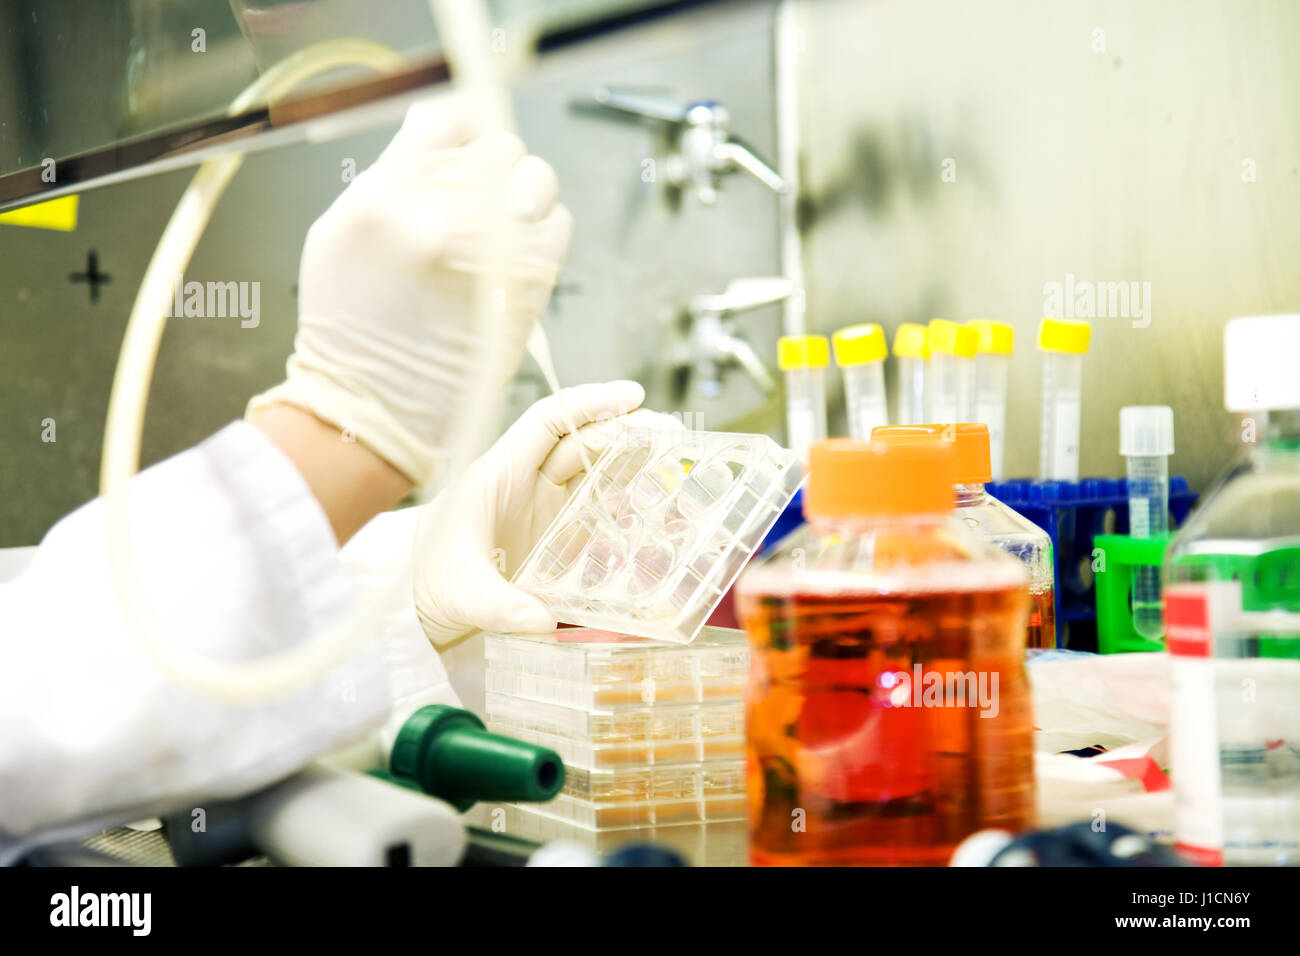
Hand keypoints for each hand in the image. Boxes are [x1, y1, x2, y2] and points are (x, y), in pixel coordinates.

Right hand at [248, 93, 572, 484]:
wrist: (372, 409)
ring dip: (525, 197)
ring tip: (502, 230)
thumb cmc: (350, 331)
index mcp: (386, 192)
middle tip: (482, 203)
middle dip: (495, 171)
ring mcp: (490, 247)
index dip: (464, 129)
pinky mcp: (527, 281)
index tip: (466, 147)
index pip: (448, 117)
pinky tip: (518, 258)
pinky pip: (558, 226)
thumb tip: (434, 138)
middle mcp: (441, 212)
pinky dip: (544, 234)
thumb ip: (388, 179)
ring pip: (535, 179)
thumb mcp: (338, 234)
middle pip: (499, 147)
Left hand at [413, 381, 680, 646]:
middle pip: (580, 442)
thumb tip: (543, 620)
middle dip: (625, 432)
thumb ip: (500, 606)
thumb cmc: (429, 584)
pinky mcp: (552, 534)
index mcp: (498, 475)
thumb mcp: (462, 594)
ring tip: (674, 462)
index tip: (633, 397)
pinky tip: (654, 507)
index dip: (590, 403)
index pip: (547, 421)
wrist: (413, 603)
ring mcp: (539, 507)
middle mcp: (523, 483)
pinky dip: (624, 500)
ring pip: (591, 470)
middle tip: (672, 434)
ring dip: (631, 461)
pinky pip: (593, 505)